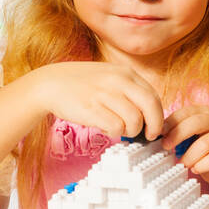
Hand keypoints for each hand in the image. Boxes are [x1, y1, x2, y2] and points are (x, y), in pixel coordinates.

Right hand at [36, 62, 164, 140]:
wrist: (50, 84)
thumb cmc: (82, 85)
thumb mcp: (109, 77)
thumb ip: (129, 90)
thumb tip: (149, 113)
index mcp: (125, 73)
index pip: (153, 96)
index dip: (158, 115)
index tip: (155, 127)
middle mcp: (118, 81)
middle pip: (150, 107)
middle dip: (154, 126)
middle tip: (148, 136)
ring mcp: (105, 94)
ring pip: (134, 120)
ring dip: (130, 131)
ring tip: (120, 130)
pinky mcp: (92, 109)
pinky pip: (116, 127)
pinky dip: (114, 133)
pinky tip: (106, 129)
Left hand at [160, 105, 208, 186]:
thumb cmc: (200, 150)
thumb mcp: (188, 136)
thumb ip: (176, 131)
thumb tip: (156, 133)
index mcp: (204, 112)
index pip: (185, 112)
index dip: (171, 123)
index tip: (160, 135)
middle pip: (196, 123)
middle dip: (177, 135)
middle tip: (166, 147)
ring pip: (204, 144)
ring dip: (189, 156)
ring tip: (182, 163)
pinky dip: (201, 166)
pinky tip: (195, 169)